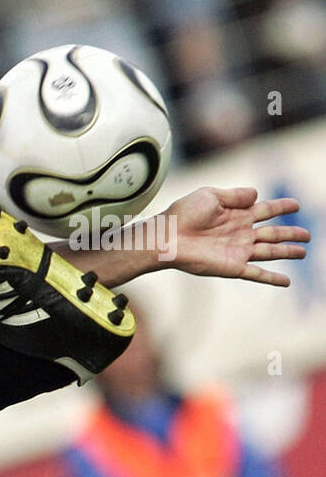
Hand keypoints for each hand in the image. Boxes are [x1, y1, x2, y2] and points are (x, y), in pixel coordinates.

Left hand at [162, 187, 309, 285]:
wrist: (168, 237)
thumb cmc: (183, 214)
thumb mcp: (210, 195)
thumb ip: (234, 195)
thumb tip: (257, 194)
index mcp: (236, 214)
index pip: (265, 210)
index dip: (281, 207)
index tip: (296, 204)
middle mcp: (240, 233)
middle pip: (273, 232)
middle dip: (290, 233)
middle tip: (308, 234)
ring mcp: (238, 251)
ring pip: (270, 251)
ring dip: (288, 252)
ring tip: (304, 251)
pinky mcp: (233, 267)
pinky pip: (257, 274)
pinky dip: (272, 278)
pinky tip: (286, 281)